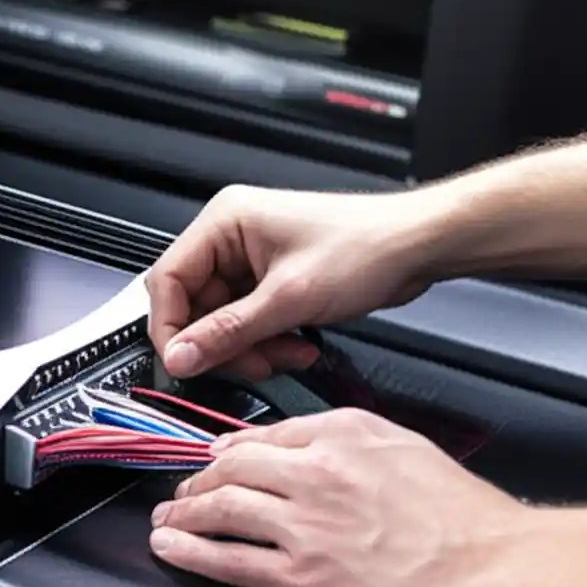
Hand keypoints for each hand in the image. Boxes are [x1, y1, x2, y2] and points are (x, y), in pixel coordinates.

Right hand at [145, 185, 443, 380]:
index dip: (171, 327)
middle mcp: (230, 237)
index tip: (186, 362)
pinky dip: (267, 342)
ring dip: (249, 347)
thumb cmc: (366, 247)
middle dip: (221, 342)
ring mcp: (250, 259)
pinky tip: (296, 347)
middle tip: (247, 363)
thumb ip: (227, 333)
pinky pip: (248, 322)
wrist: (418, 246)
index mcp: (223, 222)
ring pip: (222, 320)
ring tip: (285, 355)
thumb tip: (180, 356)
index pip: (168, 280)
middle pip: (194, 305)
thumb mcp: (288, 299)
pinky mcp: (270, 280)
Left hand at [147, 409, 535, 586]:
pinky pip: (227, 560)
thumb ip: (344, 437)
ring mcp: (303, 527)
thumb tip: (295, 440)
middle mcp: (314, 474)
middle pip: (229, 469)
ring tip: (168, 516)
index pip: (262, 436)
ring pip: (219, 510)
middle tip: (183, 489)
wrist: (495, 574)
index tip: (213, 459)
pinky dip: (189, 551)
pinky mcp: (301, 578)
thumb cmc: (464, 519)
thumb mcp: (403, 447)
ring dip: (183, 512)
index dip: (227, 451)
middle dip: (196, 481)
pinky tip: (171, 546)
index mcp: (340, 435)